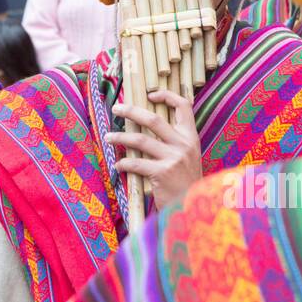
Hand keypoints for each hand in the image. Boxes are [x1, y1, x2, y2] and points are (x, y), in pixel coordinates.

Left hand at [109, 89, 202, 208]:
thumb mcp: (188, 157)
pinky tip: (118, 166)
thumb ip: (174, 142)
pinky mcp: (162, 173)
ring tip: (108, 137)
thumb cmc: (186, 183)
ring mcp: (173, 158)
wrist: (193, 208)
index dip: (167, 96)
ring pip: (140, 140)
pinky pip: (135, 163)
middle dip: (131, 111)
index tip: (150, 94)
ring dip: (120, 137)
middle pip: (153, 120)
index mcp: (191, 138)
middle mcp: (184, 145)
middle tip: (116, 108)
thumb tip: (148, 125)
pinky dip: (123, 164)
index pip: (184, 107)